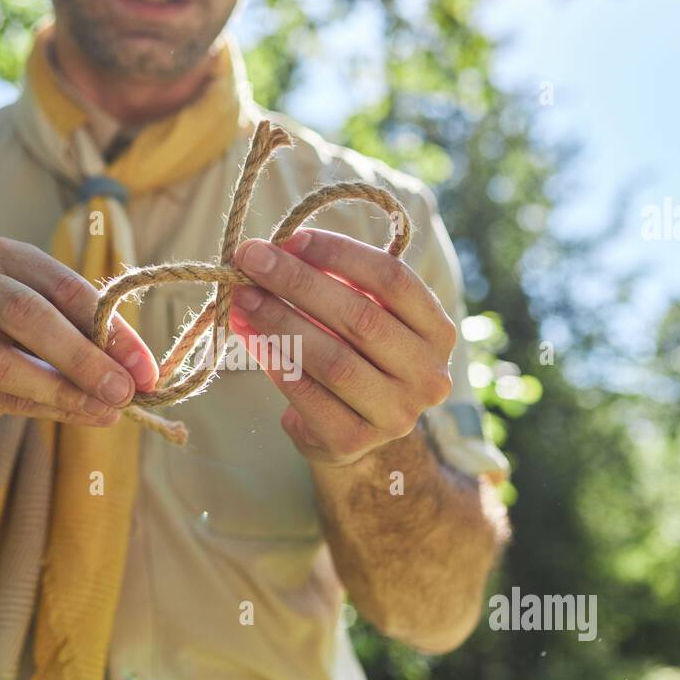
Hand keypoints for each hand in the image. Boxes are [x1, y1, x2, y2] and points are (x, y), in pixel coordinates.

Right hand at [0, 236, 158, 428]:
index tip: (144, 369)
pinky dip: (40, 409)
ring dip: (62, 392)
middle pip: (28, 314)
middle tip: (123, 392)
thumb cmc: (16, 340)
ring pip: (2, 362)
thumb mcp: (54, 325)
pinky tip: (76, 416)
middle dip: (83, 358)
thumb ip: (92, 339)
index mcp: (6, 254)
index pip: (65, 285)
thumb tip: (142, 374)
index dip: (109, 328)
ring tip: (104, 411)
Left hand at [227, 229, 454, 466]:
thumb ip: (334, 286)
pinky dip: (276, 362)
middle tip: (251, 259)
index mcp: (437, 332)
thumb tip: (273, 254)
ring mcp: (395, 414)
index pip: (394, 280)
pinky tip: (250, 337)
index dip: (340, 254)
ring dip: (280, 321)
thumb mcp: (363, 318)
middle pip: (360, 317)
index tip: (291, 238)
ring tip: (242, 297)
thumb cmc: (356, 359)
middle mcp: (427, 375)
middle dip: (298, 282)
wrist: (357, 434)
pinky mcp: (354, 441)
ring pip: (333, 359)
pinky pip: (308, 395)